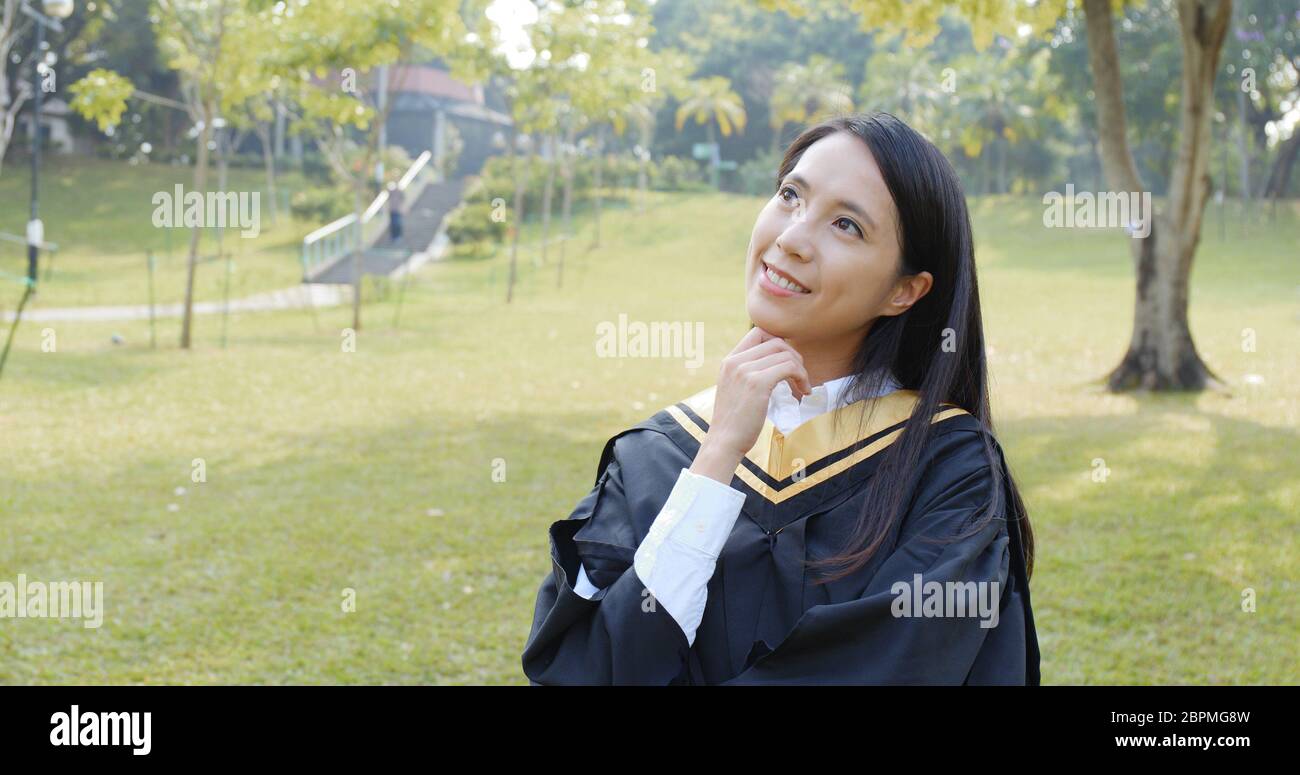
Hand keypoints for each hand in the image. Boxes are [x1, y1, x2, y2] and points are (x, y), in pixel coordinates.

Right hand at [689, 326, 810, 483]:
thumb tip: (772, 365)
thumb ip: (747, 373)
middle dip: (793, 355)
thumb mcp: (734, 389)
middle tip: (799, 375)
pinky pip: (789, 367)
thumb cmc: (733, 422)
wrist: (724, 442)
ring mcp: (745, 370)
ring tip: (803, 386)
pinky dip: (802, 377)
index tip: (787, 362)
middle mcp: (735, 361)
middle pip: (775, 341)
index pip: (758, 333)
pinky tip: (804, 391)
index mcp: (729, 361)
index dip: (778, 343)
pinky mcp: (758, 383)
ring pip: (785, 354)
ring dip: (801, 369)